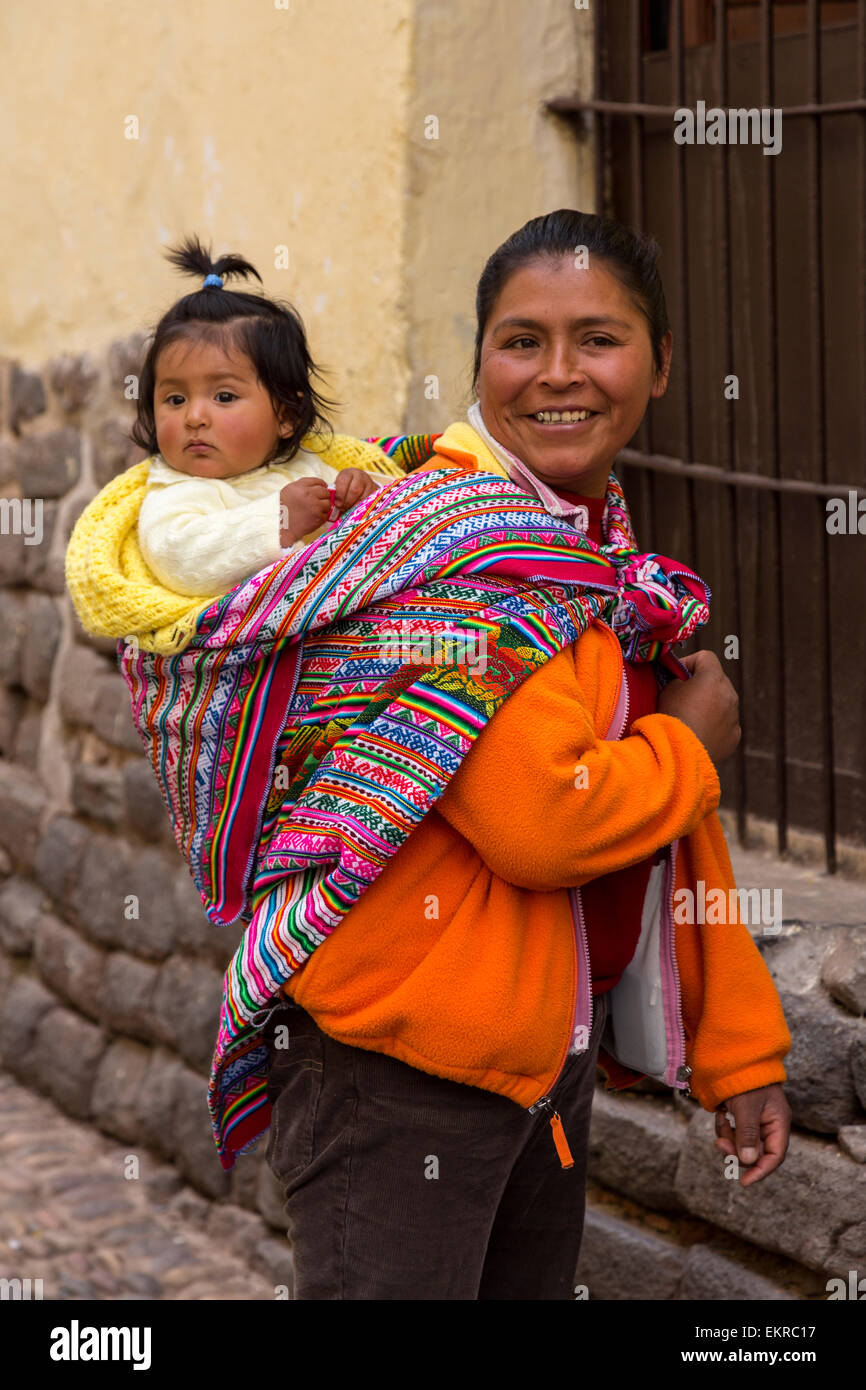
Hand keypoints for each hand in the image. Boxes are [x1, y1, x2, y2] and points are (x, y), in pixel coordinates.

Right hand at [278, 477, 330, 546]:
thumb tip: (319, 485)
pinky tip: (313, 517)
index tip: (323, 488)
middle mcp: (309, 495)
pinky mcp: (318, 518)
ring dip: (324, 506)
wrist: (281, 526)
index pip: (318, 481)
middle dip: (324, 496)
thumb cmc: (283, 508)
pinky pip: (326, 514)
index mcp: (301, 487)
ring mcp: (315, 507)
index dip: (322, 485)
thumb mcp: (289, 490)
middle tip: (319, 500)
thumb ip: (303, 485)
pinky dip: (321, 516)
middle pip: (325, 492)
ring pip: (328, 503)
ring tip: (315, 510)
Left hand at [333, 468, 378, 514]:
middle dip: (347, 502)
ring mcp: (369, 483)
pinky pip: (369, 501)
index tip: (337, 504)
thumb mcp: (340, 486)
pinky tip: (357, 510)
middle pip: (354, 490)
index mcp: (348, 473)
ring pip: (363, 497)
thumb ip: (336, 493)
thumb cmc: (346, 486)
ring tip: (349, 511)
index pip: (343, 482)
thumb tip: (333, 506)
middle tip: (343, 509)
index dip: (340, 494)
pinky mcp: (375, 491)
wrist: (361, 482)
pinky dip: (362, 508)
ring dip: (355, 506)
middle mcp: (360, 476)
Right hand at [657, 649, 740, 764]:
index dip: (689, 663)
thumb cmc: (672, 716)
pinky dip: (714, 726)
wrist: (680, 752)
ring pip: (723, 703)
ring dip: (709, 706)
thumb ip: (678, 679)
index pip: (705, 657)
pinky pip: (725, 724)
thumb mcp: (668, 689)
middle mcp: (730, 694)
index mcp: (714, 677)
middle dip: (702, 685)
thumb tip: (682, 679)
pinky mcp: (734, 735)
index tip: (676, 675)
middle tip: (683, 697)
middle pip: (717, 680)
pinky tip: (698, 733)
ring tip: (690, 719)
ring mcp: (734, 716)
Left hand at [714, 1084, 790, 1186]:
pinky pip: (733, 1133)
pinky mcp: (742, 1118)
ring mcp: (756, 1122)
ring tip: (720, 1117)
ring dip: (727, 1137)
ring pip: (741, 1145)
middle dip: (736, 1150)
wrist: (734, 1056)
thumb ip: (748, 1133)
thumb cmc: (747, 1079)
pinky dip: (724, 1128)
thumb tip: (747, 1161)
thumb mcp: (747, 1106)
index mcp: (778, 1123)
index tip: (743, 1182)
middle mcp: (769, 1125)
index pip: (775, 1156)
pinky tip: (720, 1112)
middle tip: (719, 1143)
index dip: (760, 1171)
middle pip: (755, 1153)